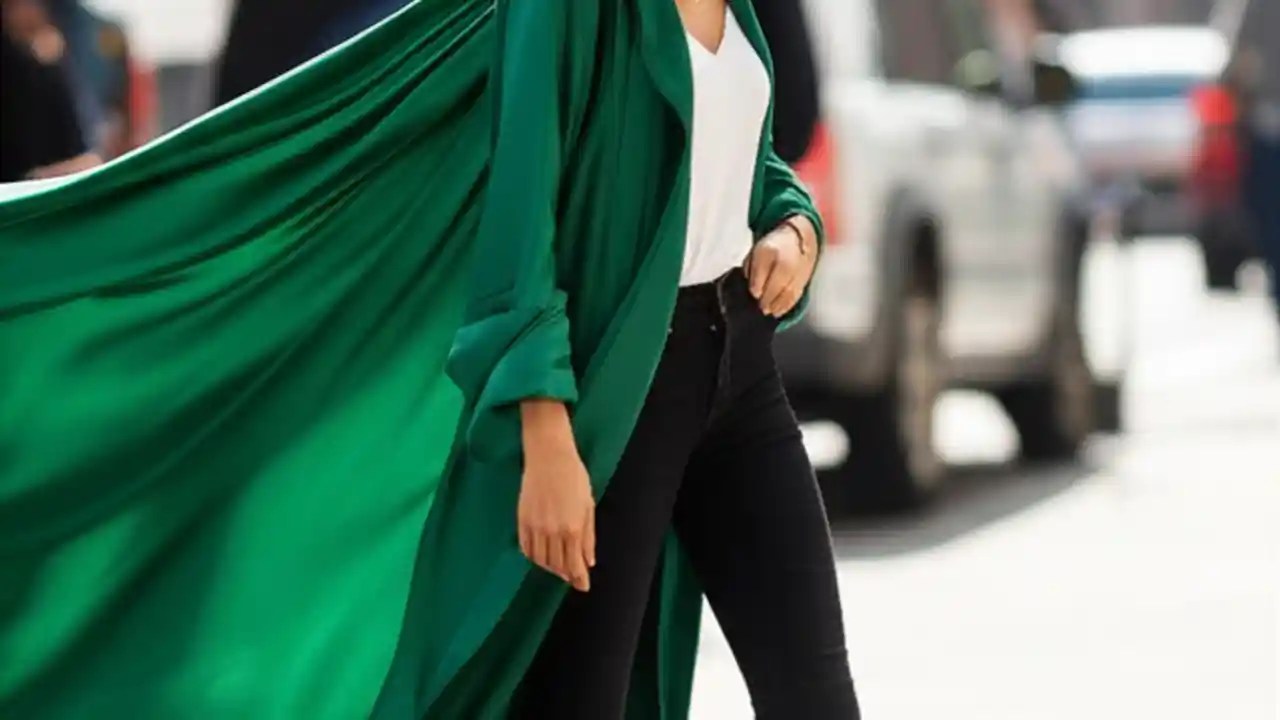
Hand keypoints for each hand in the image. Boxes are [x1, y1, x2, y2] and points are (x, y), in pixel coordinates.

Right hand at [518, 400, 595, 591]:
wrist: (548, 456)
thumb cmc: (574, 477)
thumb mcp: (588, 505)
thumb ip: (589, 536)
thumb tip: (589, 561)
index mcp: (572, 528)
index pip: (575, 564)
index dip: (579, 579)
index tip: (583, 587)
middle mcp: (552, 532)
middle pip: (557, 565)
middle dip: (566, 574)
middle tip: (572, 577)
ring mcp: (535, 527)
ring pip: (540, 560)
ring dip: (550, 567)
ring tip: (558, 566)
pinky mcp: (522, 520)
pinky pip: (526, 547)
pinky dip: (534, 556)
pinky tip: (541, 555)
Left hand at [746, 216, 817, 316]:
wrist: (796, 238)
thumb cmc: (771, 248)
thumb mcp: (754, 252)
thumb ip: (750, 268)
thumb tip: (752, 288)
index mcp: (768, 251)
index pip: (761, 271)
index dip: (756, 286)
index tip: (753, 294)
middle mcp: (785, 260)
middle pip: (776, 284)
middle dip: (766, 299)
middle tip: (760, 307)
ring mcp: (797, 270)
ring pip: (788, 292)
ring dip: (776, 305)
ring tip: (768, 311)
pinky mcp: (804, 280)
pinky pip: (796, 295)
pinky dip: (786, 306)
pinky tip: (778, 311)